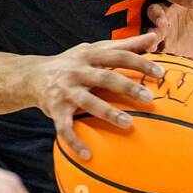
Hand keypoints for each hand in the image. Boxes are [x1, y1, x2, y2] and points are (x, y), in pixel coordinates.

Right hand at [25, 32, 163, 159]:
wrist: (32, 76)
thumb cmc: (74, 62)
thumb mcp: (95, 49)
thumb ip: (125, 45)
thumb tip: (154, 37)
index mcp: (90, 55)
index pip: (119, 56)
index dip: (140, 63)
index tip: (160, 73)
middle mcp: (77, 71)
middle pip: (106, 77)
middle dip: (127, 87)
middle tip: (149, 98)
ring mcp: (65, 90)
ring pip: (88, 102)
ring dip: (108, 113)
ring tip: (129, 124)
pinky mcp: (55, 109)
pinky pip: (65, 128)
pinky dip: (75, 142)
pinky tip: (88, 155)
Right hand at [147, 0, 192, 58]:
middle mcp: (166, 8)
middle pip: (154, 9)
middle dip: (156, 16)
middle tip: (163, 23)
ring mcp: (163, 26)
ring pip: (151, 28)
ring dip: (151, 35)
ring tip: (153, 43)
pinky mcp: (165, 41)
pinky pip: (156, 45)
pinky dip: (154, 48)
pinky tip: (155, 53)